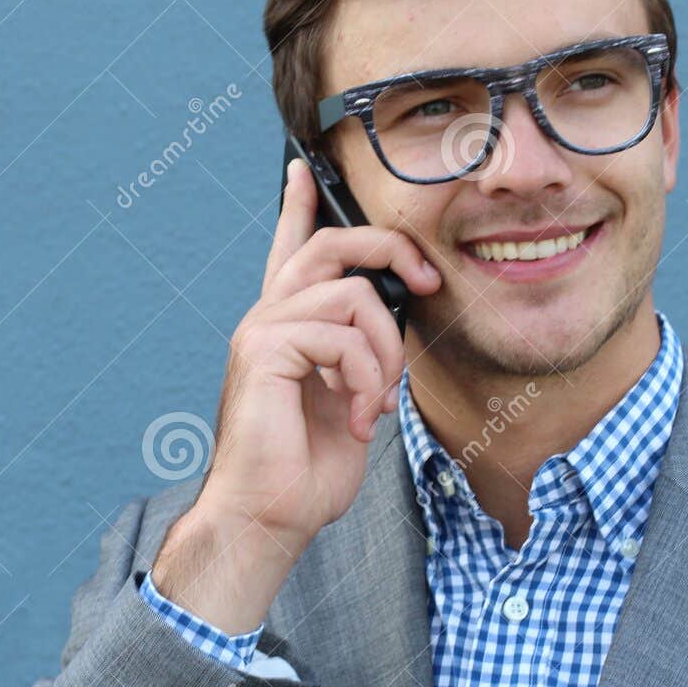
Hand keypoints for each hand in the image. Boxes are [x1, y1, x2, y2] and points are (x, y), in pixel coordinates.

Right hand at [149, 155, 440, 632]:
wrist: (269, 517)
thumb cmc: (305, 471)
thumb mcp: (351, 400)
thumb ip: (363, 355)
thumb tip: (396, 325)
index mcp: (286, 326)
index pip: (291, 249)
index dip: (297, 204)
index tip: (302, 169)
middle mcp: (268, 317)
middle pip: (332, 244)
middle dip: (390, 250)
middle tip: (426, 286)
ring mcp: (261, 329)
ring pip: (352, 295)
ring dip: (386, 353)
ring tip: (377, 401)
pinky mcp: (262, 349)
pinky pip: (341, 338)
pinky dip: (366, 381)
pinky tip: (360, 419)